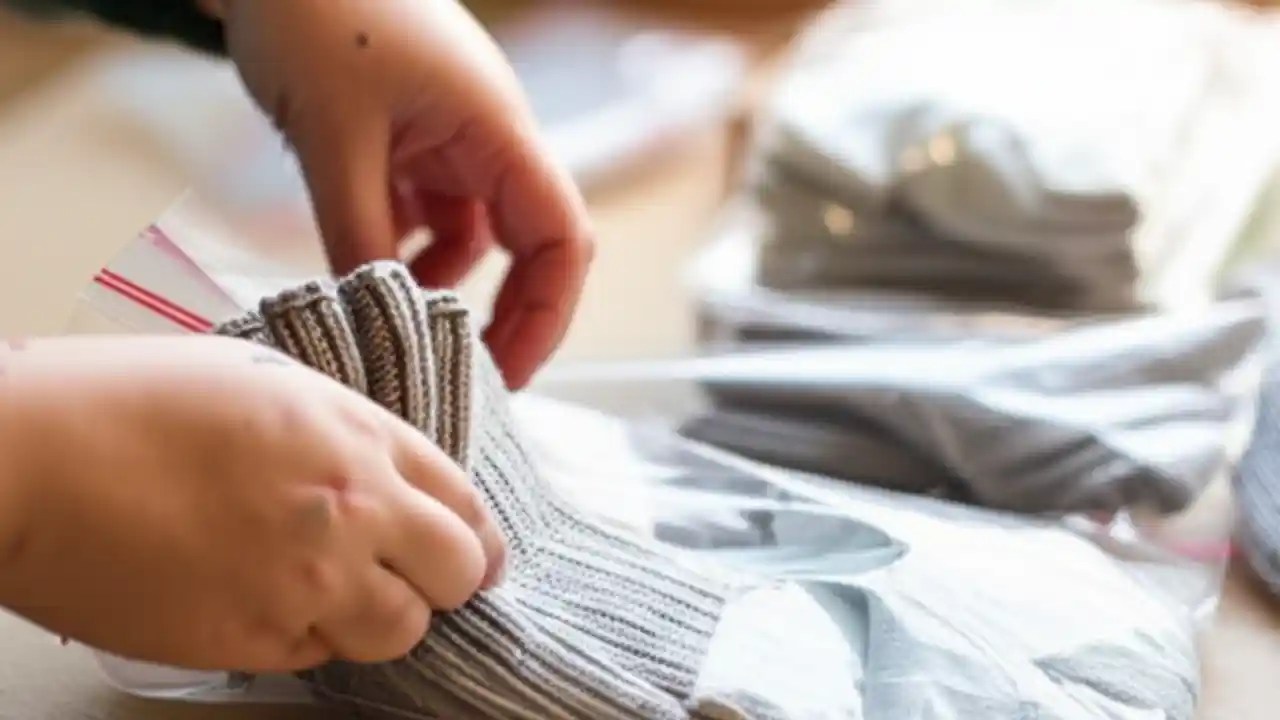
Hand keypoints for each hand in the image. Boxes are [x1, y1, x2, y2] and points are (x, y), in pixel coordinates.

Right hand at [0, 335, 504, 671]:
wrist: (36, 456)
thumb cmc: (135, 401)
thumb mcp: (268, 385)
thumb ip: (345, 435)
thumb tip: (388, 479)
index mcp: (358, 436)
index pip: (465, 503)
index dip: (474, 535)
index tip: (471, 552)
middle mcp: (353, 511)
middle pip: (457, 574)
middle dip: (447, 581)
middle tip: (418, 581)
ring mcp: (308, 582)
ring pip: (398, 632)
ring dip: (380, 619)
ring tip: (332, 593)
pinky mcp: (255, 639)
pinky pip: (317, 658)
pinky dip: (306, 638)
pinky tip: (260, 599)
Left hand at [207, 0, 594, 388]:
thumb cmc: (315, 15)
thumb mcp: (333, 137)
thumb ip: (358, 234)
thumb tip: (375, 325)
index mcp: (497, 132)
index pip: (562, 238)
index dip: (547, 313)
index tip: (506, 375)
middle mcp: (491, 140)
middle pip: (530, 246)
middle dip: (502, 316)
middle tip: (457, 377)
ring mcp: (454, 140)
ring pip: (475, 237)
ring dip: (443, 285)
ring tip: (390, 322)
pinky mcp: (414, 140)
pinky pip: (430, 213)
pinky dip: (406, 249)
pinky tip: (364, 264)